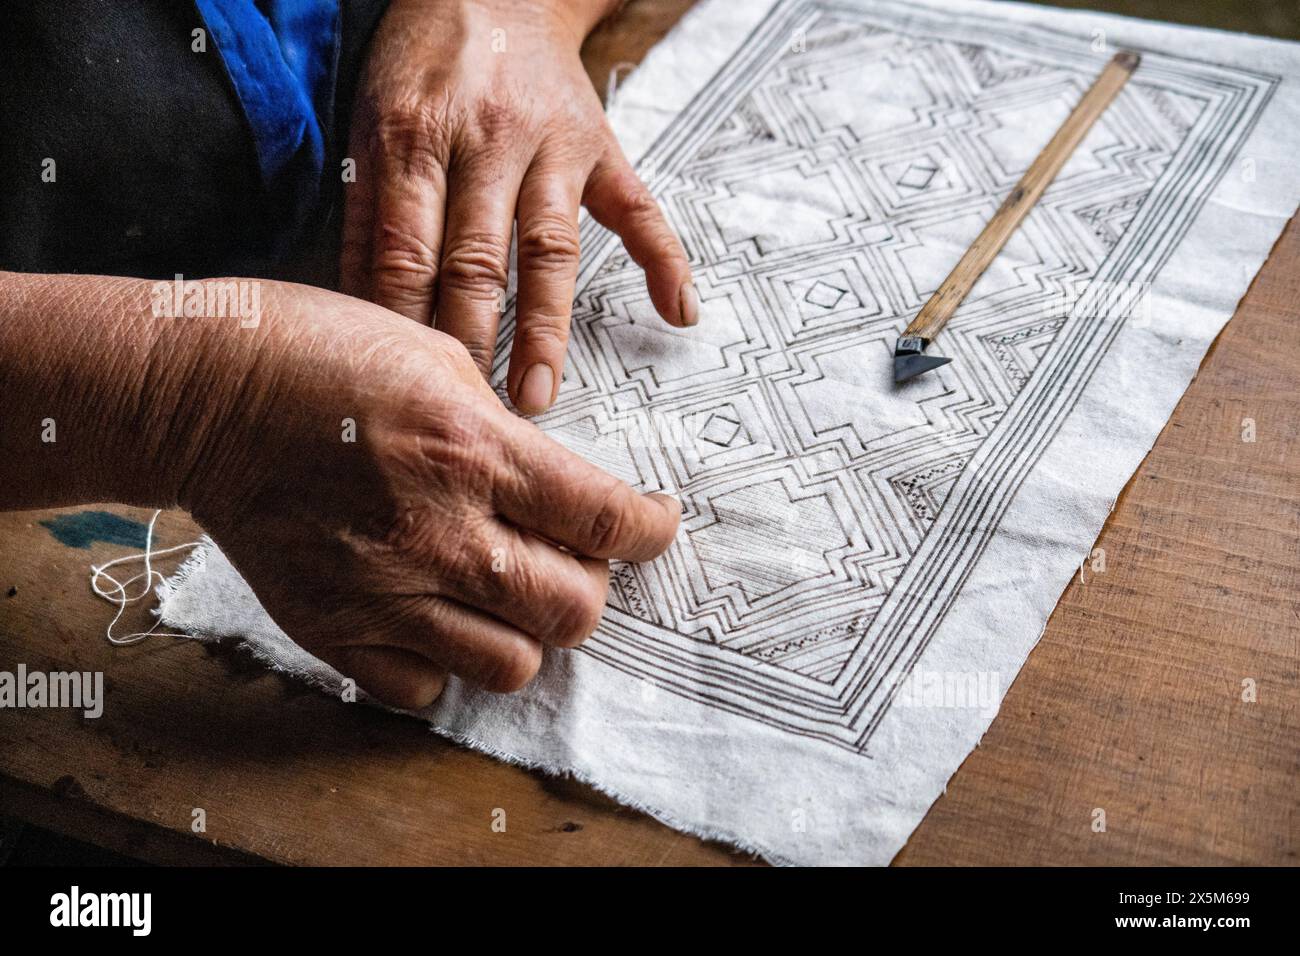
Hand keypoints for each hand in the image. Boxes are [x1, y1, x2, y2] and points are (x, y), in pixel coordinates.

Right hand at [180, 282, 679, 708]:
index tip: (652, 523)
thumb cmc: (318, 356)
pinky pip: (424, 687)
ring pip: (511, 663)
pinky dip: (446, 662)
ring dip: (525, 631)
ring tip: (504, 591)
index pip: (603, 519)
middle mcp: (436, 530)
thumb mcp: (436, 359)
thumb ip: (506, 434)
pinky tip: (438, 615)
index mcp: (471, 449)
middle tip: (571, 556)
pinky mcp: (333, 628)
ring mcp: (382, 590)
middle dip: (592, 584)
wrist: (202, 394)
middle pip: (573, 609)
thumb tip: (565, 489)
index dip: (649, 529)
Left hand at [340, 0, 696, 414]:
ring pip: (548, 249)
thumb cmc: (422, 63)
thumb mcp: (370, 123)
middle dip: (469, 341)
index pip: (406, 249)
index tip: (404, 386)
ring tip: (537, 395)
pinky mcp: (601, 147)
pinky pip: (639, 208)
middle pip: (475, 259)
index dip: (402, 323)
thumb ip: (365, 214)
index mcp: (415, 134)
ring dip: (545, 328)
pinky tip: (680, 311)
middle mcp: (487, 141)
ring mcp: (552, 146)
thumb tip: (355, 310)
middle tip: (466, 416)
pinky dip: (665, 259)